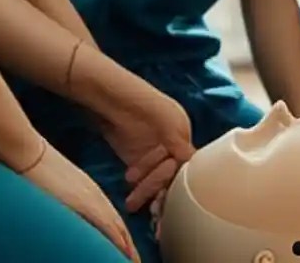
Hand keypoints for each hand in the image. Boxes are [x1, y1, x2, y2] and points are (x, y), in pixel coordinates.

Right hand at [24, 141, 140, 261]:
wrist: (29, 154)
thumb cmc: (36, 170)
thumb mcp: (59, 188)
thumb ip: (68, 201)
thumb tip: (65, 213)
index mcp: (91, 193)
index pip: (113, 220)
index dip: (121, 238)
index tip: (128, 253)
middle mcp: (97, 197)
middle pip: (120, 226)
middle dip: (128, 247)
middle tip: (135, 261)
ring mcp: (93, 200)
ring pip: (118, 229)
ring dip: (127, 248)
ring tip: (134, 262)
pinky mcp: (86, 204)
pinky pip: (108, 226)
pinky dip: (118, 241)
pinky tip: (126, 253)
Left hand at [92, 75, 194, 213]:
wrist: (107, 98)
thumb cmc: (139, 102)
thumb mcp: (165, 121)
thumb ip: (179, 143)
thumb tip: (192, 163)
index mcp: (183, 132)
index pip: (187, 161)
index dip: (178, 175)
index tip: (167, 190)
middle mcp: (171, 144)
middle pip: (172, 171)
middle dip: (157, 185)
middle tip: (142, 197)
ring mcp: (153, 153)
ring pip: (158, 179)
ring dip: (148, 191)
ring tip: (133, 202)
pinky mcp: (135, 159)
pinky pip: (144, 180)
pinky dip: (142, 192)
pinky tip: (136, 201)